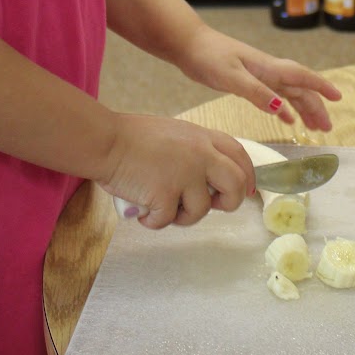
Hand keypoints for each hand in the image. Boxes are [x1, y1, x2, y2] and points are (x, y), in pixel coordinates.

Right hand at [100, 114, 256, 229]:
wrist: (106, 141)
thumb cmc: (131, 137)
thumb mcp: (175, 135)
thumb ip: (195, 152)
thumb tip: (208, 179)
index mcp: (203, 137)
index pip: (240, 156)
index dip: (248, 175)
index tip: (247, 190)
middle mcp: (201, 155)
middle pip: (237, 185)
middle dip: (229, 202)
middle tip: (212, 206)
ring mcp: (185, 175)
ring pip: (201, 210)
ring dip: (181, 214)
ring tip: (159, 203)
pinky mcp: (166, 195)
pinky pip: (168, 220)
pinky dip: (154, 220)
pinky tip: (141, 207)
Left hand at [175, 29, 340, 132]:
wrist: (188, 44)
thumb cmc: (208, 57)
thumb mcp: (230, 77)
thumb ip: (255, 92)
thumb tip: (282, 109)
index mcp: (267, 68)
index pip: (301, 76)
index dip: (321, 87)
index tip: (338, 98)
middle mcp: (267, 70)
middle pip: (299, 89)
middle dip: (316, 106)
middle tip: (327, 128)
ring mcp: (258, 74)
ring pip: (288, 93)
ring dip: (303, 109)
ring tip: (314, 127)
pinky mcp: (247, 80)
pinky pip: (273, 95)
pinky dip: (283, 108)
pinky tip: (287, 120)